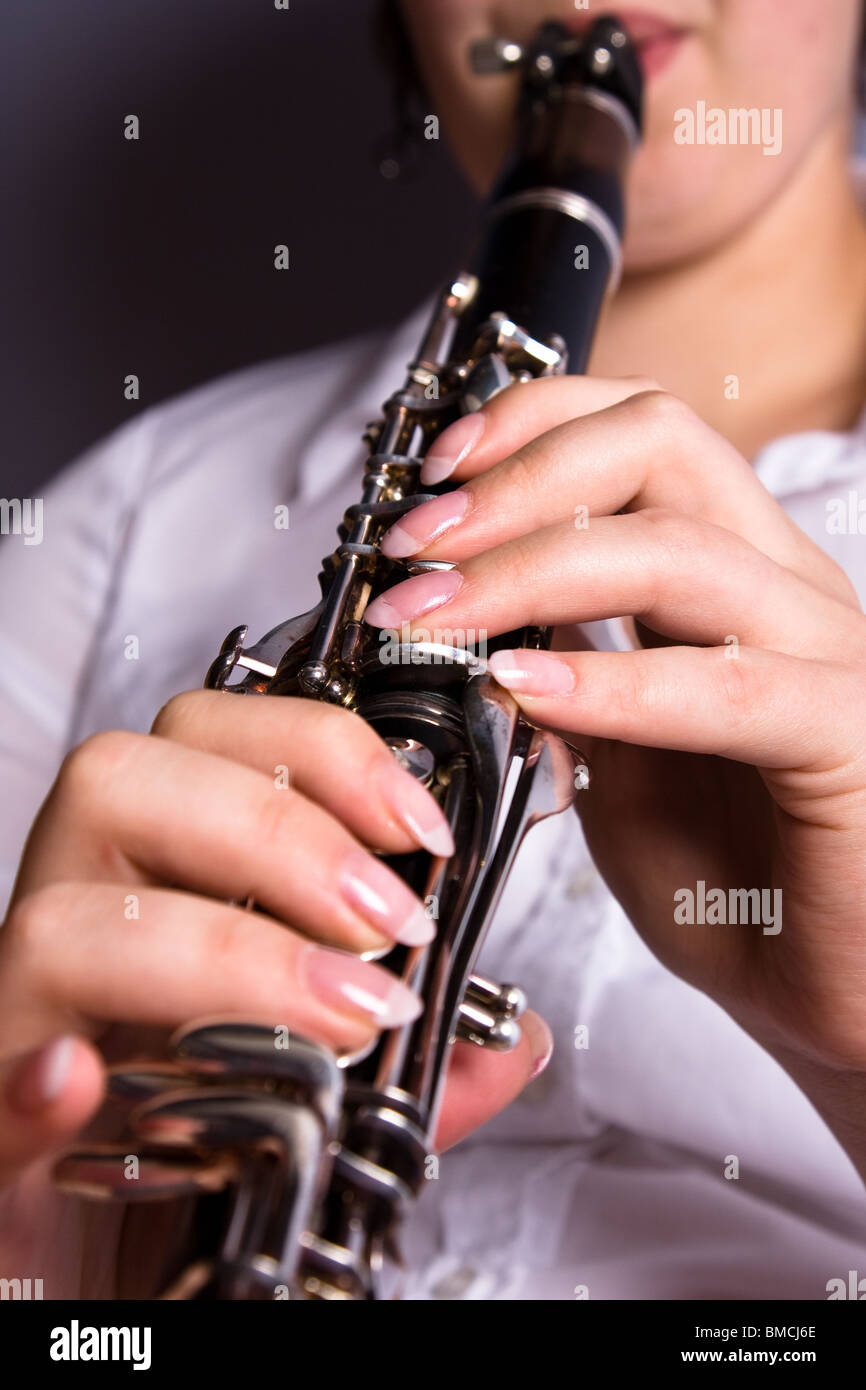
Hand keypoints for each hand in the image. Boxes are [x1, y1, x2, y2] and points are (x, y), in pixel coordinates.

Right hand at [0, 691, 551, 1295]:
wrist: (104, 1283)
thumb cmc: (204, 1165)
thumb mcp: (331, 1097)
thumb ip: (419, 1067)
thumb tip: (512, 1046)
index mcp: (158, 886)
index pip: (205, 741)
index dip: (315, 751)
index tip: (417, 823)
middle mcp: (82, 931)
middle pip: (118, 785)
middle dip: (276, 827)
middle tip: (386, 918)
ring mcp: (25, 1026)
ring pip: (58, 923)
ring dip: (219, 952)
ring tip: (336, 1014)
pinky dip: (40, 1082)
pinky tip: (89, 1084)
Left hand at [367, 376, 865, 1165]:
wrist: (826, 994)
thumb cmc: (734, 885)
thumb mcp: (614, 764)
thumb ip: (559, 680)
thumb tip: (465, 618)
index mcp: (734, 574)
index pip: (641, 428)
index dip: (528, 424)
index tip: (431, 476)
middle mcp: (785, 589)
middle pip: (659, 443)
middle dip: (511, 479)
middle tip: (414, 548)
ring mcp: (828, 654)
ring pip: (679, 548)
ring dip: (527, 570)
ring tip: (434, 618)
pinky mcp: (850, 737)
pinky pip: (730, 684)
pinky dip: (614, 681)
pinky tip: (529, 691)